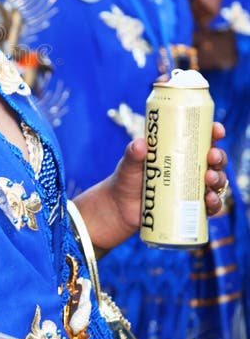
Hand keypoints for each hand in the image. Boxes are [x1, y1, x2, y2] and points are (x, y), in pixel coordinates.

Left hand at [75, 122, 227, 254]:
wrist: (119, 208)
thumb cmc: (126, 179)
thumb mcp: (129, 164)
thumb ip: (133, 154)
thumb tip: (139, 144)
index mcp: (179, 151)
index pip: (202, 139)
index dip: (214, 133)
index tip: (217, 130)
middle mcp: (189, 169)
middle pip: (213, 160)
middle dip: (218, 157)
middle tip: (212, 157)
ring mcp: (191, 189)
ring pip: (215, 182)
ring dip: (218, 179)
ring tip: (209, 179)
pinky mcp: (190, 208)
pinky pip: (210, 206)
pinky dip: (214, 204)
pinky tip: (210, 201)